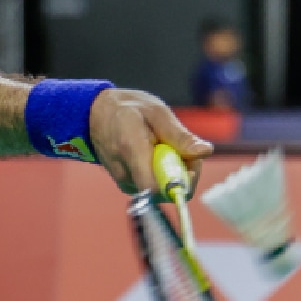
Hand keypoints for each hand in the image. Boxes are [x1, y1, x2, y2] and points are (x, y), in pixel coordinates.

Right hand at [89, 88, 213, 194]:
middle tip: (181, 149)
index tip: (191, 164)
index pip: (156, 187)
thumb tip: (205, 152)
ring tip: (165, 147)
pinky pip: (154, 188)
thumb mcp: (157, 111)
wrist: (96, 114)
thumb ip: (180, 135)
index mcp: (131, 149)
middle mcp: (125, 172)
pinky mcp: (127, 186)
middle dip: (183, 174)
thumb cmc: (128, 108)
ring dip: (173, 173)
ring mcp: (124, 182)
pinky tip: (156, 155)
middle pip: (165, 192)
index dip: (180, 183)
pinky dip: (163, 174)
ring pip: (162, 191)